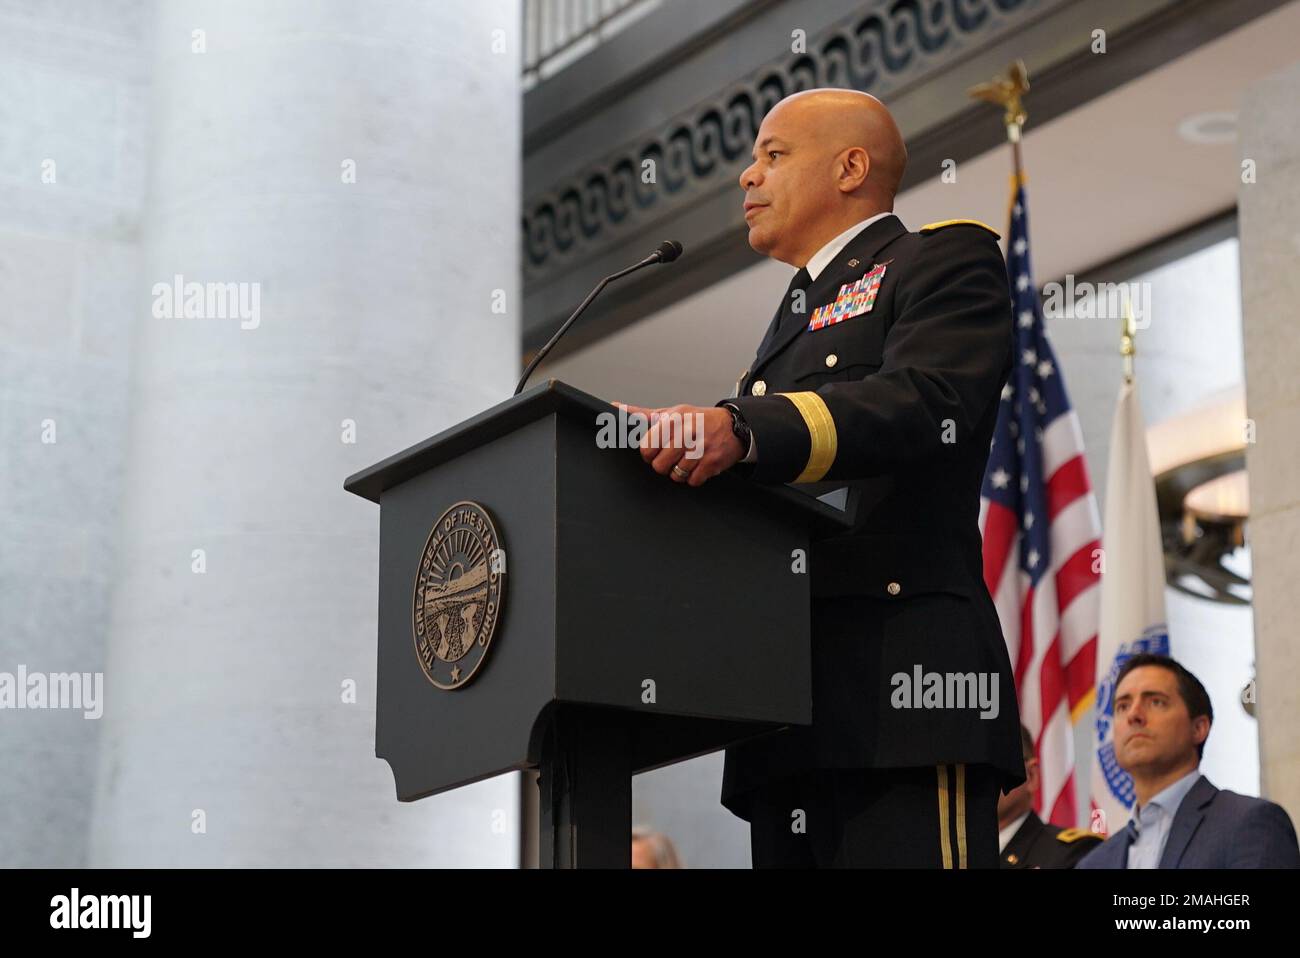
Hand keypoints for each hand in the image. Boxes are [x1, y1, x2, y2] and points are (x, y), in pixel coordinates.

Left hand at [611, 402, 743, 486]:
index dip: (649, 454)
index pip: (646, 447)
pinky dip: (693, 477)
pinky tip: (698, 466)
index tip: (656, 451)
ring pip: (675, 475)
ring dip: (679, 472)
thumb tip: (616, 407)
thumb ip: (644, 414)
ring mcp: (700, 449)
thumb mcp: (672, 412)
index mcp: (673, 420)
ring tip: (686, 460)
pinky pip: (692, 481)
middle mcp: (686, 433)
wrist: (733, 426)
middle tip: (672, 457)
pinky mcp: (711, 463)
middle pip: (659, 465)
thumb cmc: (698, 420)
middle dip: (663, 465)